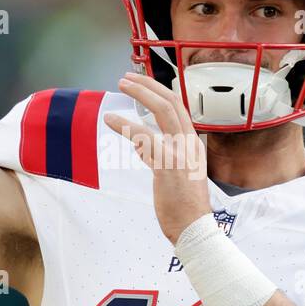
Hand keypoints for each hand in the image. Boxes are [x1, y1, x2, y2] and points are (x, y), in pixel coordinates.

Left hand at [105, 72, 211, 244]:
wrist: (194, 228)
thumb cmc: (185, 205)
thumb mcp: (179, 173)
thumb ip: (162, 155)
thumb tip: (142, 145)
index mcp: (193, 144)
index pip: (179, 108)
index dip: (160, 91)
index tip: (143, 82)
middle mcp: (189, 144)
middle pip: (171, 102)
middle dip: (148, 85)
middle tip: (127, 77)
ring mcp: (180, 152)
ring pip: (161, 111)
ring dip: (139, 94)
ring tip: (120, 85)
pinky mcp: (167, 165)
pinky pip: (144, 137)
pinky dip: (125, 125)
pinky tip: (110, 119)